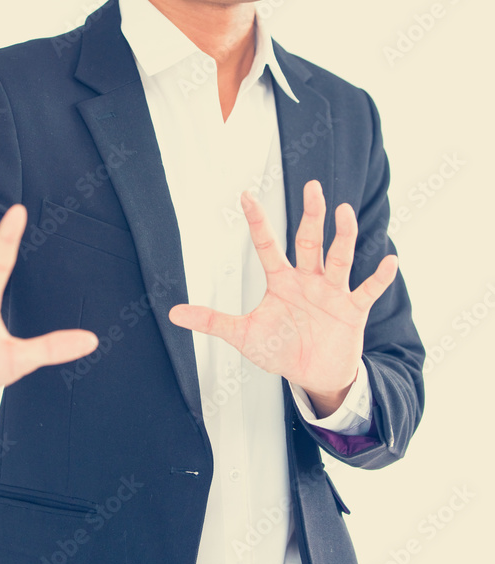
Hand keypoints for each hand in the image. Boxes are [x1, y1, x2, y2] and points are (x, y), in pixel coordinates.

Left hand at [168, 180, 397, 416]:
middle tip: (312, 187)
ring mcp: (332, 292)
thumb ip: (212, 321)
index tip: (245, 196)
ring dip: (343, 236)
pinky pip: (368, 291)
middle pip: (310, 241)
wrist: (314, 375)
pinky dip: (379, 278)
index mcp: (282, 281)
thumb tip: (173, 314)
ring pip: (338, 258)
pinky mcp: (353, 310)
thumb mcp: (244, 336)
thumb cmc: (280, 350)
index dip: (257, 222)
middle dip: (312, 215)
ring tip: (344, 211)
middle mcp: (308, 279)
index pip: (268, 245)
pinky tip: (390, 261)